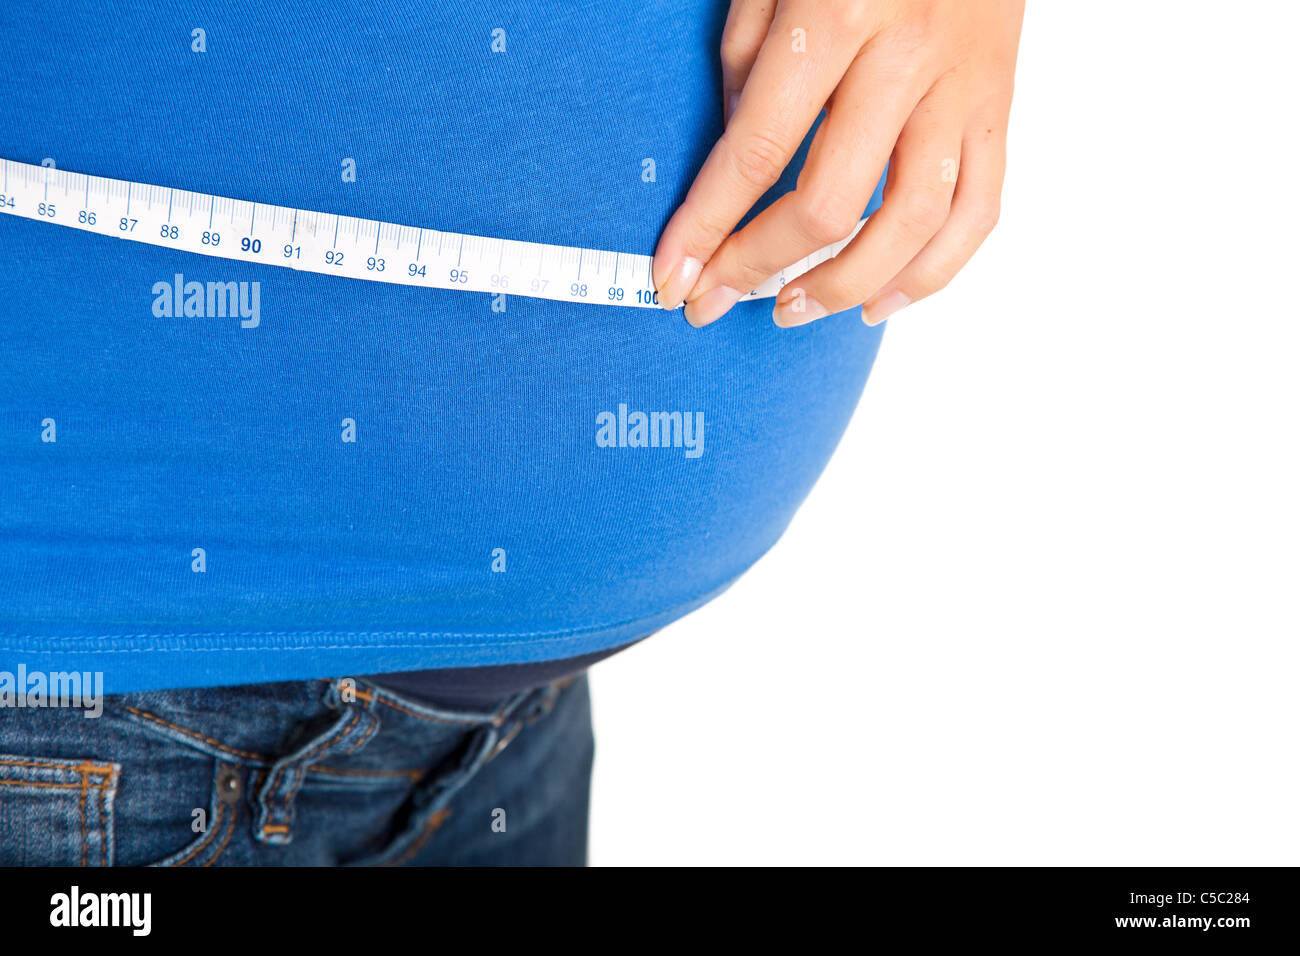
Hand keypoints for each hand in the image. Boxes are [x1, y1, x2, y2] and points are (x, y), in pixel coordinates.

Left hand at [652, 0, 1023, 327]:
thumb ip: (747, 56)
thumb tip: (738, 160)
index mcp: (841, 11)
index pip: (759, 149)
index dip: (708, 224)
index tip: (672, 276)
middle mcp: (910, 56)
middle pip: (830, 202)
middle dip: (758, 266)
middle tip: (714, 300)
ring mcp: (965, 86)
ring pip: (912, 224)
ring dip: (842, 286)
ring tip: (789, 311)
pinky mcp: (1000, 104)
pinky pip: (979, 212)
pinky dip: (931, 274)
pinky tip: (879, 301)